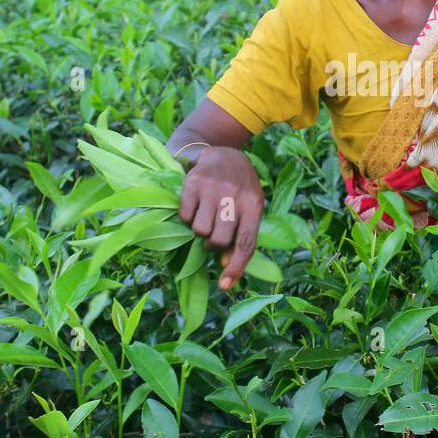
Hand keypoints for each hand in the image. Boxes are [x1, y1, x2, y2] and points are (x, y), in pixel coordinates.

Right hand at [177, 146, 263, 290]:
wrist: (223, 152)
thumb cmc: (240, 187)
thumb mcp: (249, 207)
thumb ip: (242, 233)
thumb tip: (225, 265)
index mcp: (253, 204)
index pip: (246, 243)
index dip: (236, 267)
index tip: (225, 285)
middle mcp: (234, 196)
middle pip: (219, 240)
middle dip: (213, 245)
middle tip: (213, 236)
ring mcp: (213, 188)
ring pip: (200, 230)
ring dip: (200, 230)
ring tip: (205, 217)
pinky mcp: (193, 182)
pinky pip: (184, 215)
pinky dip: (187, 217)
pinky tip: (195, 206)